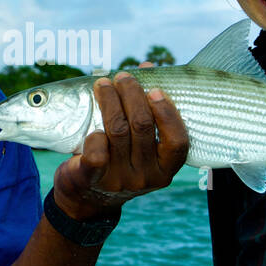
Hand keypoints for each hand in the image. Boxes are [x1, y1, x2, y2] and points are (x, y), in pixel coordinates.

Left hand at [50, 72, 188, 221]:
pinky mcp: (94, 178)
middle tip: (122, 77)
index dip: (167, 112)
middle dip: (132, 94)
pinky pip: (96, 151)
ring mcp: (120, 179)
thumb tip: (148, 67)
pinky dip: (94, 133)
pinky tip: (93, 123)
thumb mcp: (139, 143)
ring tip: (103, 84)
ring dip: (109, 100)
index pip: (178, 141)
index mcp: (165, 168)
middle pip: (142, 126)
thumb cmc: (119, 161)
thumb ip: (147, 108)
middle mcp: (146, 176)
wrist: (87, 199)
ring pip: (117, 130)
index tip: (155, 89)